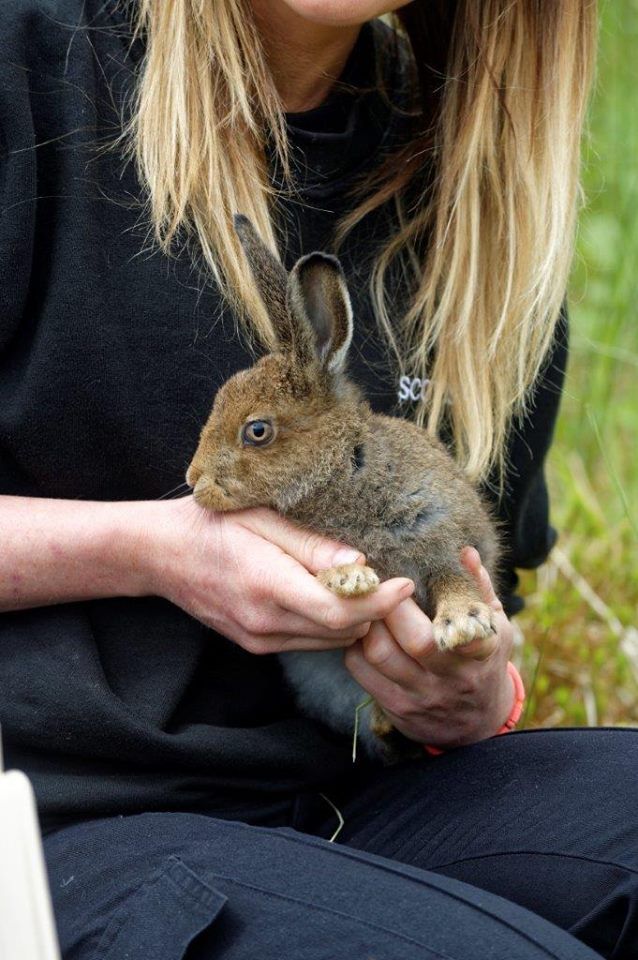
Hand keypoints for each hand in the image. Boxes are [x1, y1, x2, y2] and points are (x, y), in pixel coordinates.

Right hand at [142, 498, 414, 654]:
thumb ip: (312, 544)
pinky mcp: (256, 645)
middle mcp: (264, 622)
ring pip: (330, 642)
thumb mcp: (263, 516)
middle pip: (342, 631)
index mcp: (267, 584)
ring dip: (355, 620)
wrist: (162, 553)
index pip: (339, 610)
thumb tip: (360, 561)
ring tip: (368, 587)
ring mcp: (259, 639)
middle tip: (395, 581)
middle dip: (375, 611)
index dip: (380, 602)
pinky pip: (309, 641)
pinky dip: (331, 625)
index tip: (406, 582)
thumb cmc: (214, 522)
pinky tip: (334, 596)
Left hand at [344, 548, 514, 748]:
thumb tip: (464, 552)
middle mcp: (451, 678)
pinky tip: (361, 630)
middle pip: (414, 640)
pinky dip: (354, 644)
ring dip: (367, 622)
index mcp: (481, 652)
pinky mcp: (395, 707)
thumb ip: (479, 588)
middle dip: (391, 605)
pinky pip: (360, 671)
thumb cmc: (483, 661)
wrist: (477, 725)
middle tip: (379, 583)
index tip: (410, 585)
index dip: (443, 610)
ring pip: (379, 653)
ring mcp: (421, 695)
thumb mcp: (494, 626)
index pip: (463, 634)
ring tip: (366, 602)